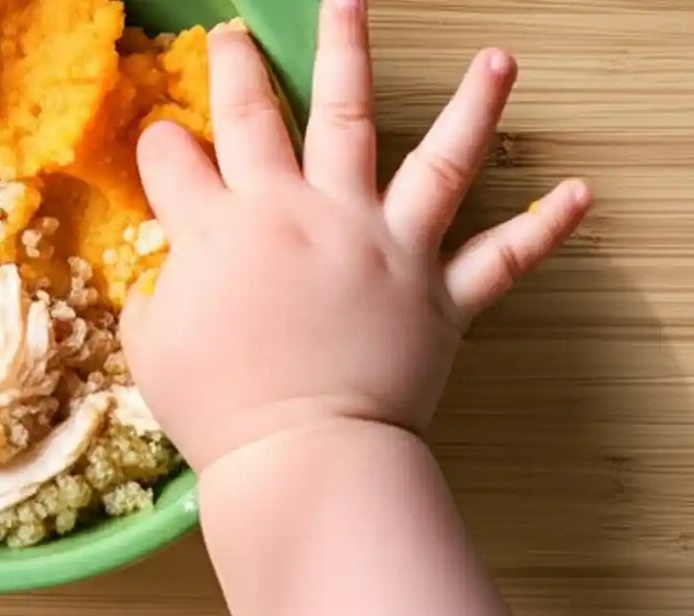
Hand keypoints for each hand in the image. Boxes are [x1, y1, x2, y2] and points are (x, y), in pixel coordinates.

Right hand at [123, 0, 592, 471]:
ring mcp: (378, 242)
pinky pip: (500, 255)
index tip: (161, 138)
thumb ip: (154, 297)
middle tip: (242, 28)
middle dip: (248, 65)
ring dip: (463, 101)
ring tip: (495, 57)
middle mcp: (303, 213)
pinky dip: (542, 227)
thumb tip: (162, 279)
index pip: (178, 161)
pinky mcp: (436, 290)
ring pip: (426, 155)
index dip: (161, 144)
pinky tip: (577, 192)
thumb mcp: (154, 348)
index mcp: (224, 228)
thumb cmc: (217, 408)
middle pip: (274, 116)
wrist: (302, 457)